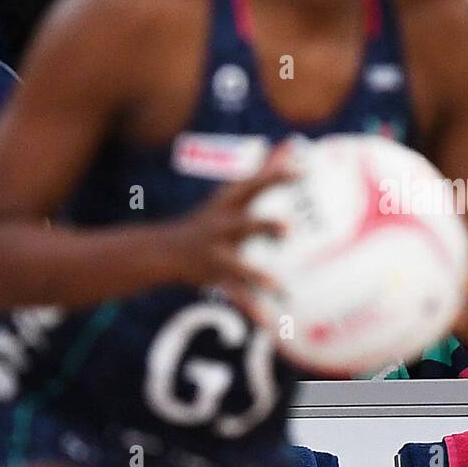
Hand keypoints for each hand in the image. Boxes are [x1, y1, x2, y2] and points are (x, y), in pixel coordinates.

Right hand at [158, 141, 304, 327]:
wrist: (165, 250)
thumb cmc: (210, 218)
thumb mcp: (231, 195)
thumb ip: (263, 172)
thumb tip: (290, 146)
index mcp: (228, 203)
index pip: (252, 184)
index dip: (275, 175)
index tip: (302, 168)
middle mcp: (221, 225)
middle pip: (244, 223)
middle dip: (265, 225)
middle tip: (291, 227)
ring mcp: (216, 253)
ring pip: (238, 266)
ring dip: (258, 275)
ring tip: (279, 286)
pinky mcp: (213, 276)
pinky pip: (235, 295)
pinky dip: (252, 308)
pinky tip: (270, 320)